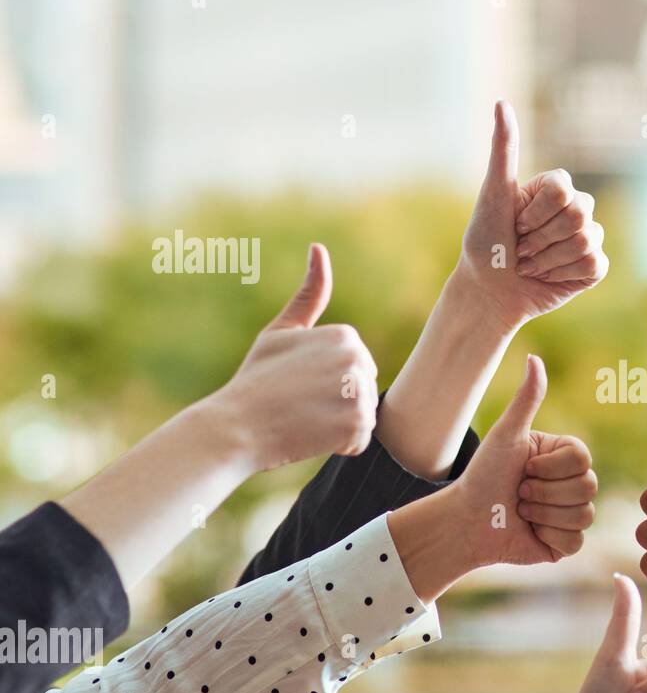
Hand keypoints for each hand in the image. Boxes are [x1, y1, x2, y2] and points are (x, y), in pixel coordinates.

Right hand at [209, 244, 378, 470]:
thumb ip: (309, 295)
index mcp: (345, 336)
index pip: (356, 368)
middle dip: (338, 402)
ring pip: (363, 415)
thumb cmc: (256, 379)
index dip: (328, 381)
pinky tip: (312, 436)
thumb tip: (319, 248)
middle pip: (364, 390)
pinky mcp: (355, 424)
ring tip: (306, 419)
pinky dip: (339, 445)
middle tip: (301, 403)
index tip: (299, 382)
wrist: (235, 427)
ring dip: (339, 425)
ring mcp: (357, 392)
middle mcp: (357, 359)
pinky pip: (361, 440)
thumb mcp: (282, 332)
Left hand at [450, 354, 597, 566]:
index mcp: (565, 457)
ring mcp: (572, 515)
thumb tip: (534, 357)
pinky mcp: (566, 544)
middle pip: (587, 487)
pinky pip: (575, 541)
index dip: (550, 467)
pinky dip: (547, 536)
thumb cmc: (484, 475)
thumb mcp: (506, 434)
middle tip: (518, 491)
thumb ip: (526, 399)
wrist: (467, 520)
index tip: (524, 467)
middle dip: (543, 491)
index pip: (583, 459)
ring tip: (520, 511)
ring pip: (583, 515)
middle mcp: (573, 484)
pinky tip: (529, 531)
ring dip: (542, 514)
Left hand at [451, 100, 606, 330]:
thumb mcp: (492, 193)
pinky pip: (593, 264)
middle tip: (521, 249)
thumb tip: (501, 102)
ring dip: (548, 261)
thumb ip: (503, 149)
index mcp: (555, 187)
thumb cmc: (485, 242)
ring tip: (530, 265)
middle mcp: (576, 208)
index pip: (564, 190)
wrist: (489, 290)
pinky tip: (547, 277)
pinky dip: (563, 275)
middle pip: (579, 215)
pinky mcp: (593, 267)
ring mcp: (588, 237)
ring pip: (585, 242)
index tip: (515, 224)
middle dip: (541, 238)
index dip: (536, 213)